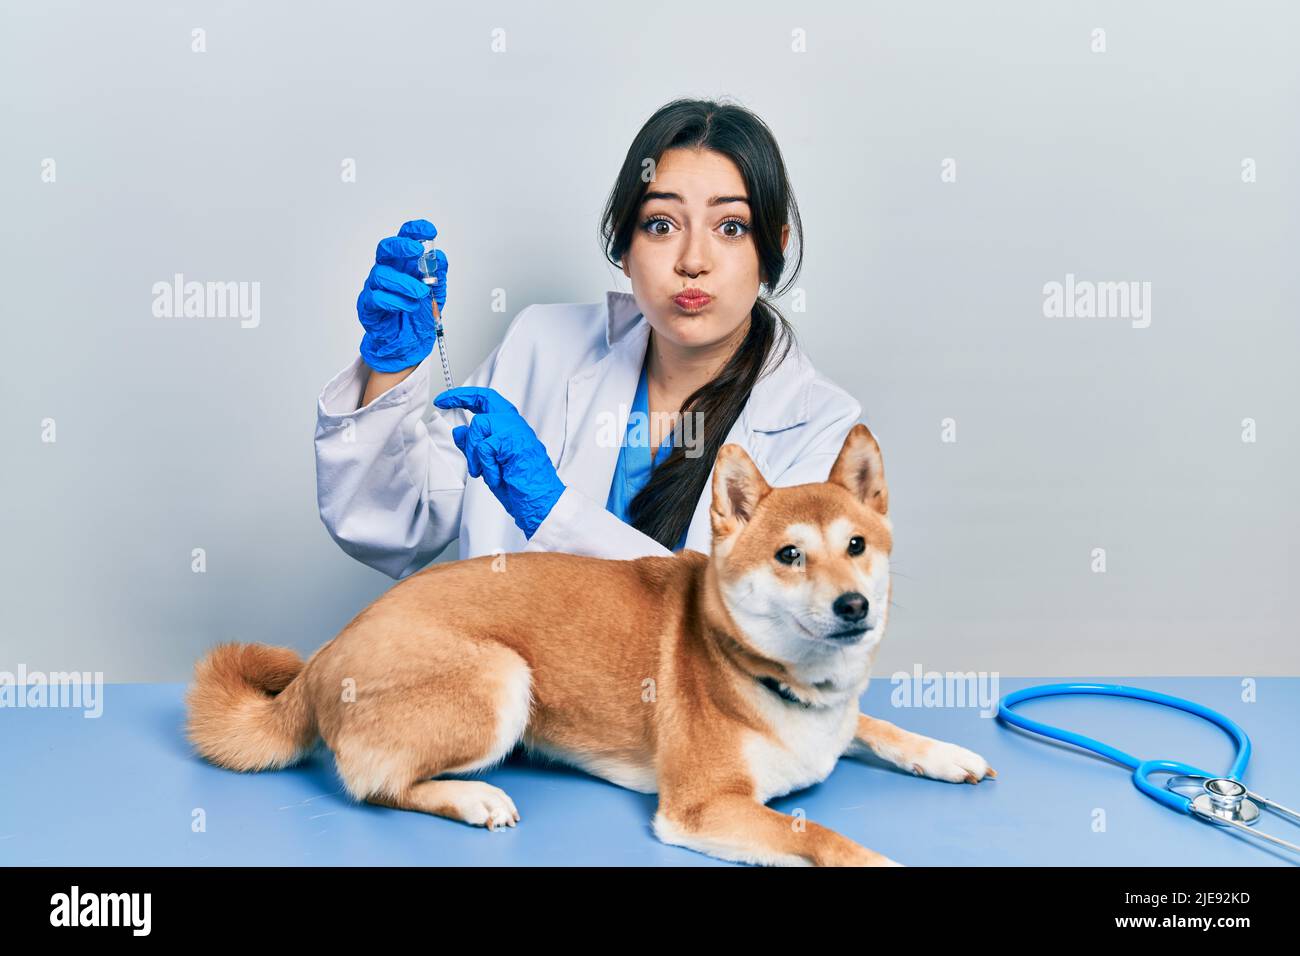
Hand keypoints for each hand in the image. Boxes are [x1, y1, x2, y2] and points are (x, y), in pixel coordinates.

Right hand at [356, 219, 449, 371]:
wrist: (408, 343)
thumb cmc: (418, 314)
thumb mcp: (435, 294)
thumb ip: (438, 276)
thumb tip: (440, 258)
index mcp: (403, 264)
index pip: (404, 238)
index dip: (414, 230)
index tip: (429, 231)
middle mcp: (387, 271)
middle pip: (385, 248)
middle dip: (401, 246)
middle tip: (418, 252)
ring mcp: (375, 288)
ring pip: (381, 274)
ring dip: (404, 282)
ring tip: (421, 293)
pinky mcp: (368, 306)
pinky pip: (376, 298)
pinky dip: (396, 301)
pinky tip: (409, 306)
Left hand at [433, 387, 565, 537]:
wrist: (538, 499)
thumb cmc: (518, 484)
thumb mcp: (487, 463)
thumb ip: (473, 446)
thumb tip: (458, 431)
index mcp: (509, 427)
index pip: (486, 402)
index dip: (464, 397)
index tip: (445, 399)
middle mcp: (514, 423)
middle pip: (484, 400)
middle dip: (459, 398)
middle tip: (442, 402)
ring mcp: (515, 429)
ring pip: (479, 425)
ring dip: (473, 452)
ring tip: (482, 471)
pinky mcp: (513, 440)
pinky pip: (485, 447)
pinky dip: (485, 465)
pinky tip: (495, 475)